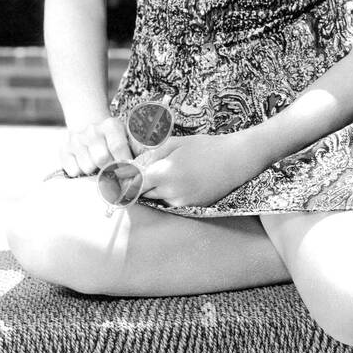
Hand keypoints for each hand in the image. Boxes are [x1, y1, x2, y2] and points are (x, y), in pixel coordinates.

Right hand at [60, 115, 135, 177]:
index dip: (124, 163)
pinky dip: (80, 172)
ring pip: (87, 167)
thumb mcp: (128, 136)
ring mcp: (76, 139)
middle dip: (110, 169)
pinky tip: (86, 163)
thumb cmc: (113, 137)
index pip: (118, 147)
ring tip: (98, 164)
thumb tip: (144, 165)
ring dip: (95, 171)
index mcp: (111, 125)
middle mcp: (92, 130)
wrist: (88, 126)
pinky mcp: (63, 149)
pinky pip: (73, 170)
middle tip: (114, 170)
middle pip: (102, 159)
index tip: (129, 173)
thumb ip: (139, 148)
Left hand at [136, 132, 257, 211]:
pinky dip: (171, 195)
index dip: (124, 183)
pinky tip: (182, 181)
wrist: (237, 159)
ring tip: (167, 175)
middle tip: (142, 174)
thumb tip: (134, 166)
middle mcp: (172, 191)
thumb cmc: (206, 147)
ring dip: (156, 191)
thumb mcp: (176, 143)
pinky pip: (173, 203)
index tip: (116, 181)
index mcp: (165, 173)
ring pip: (158, 200)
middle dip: (141, 185)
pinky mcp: (193, 208)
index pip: (134, 185)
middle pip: (144, 194)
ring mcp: (183, 202)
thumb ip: (152, 155)